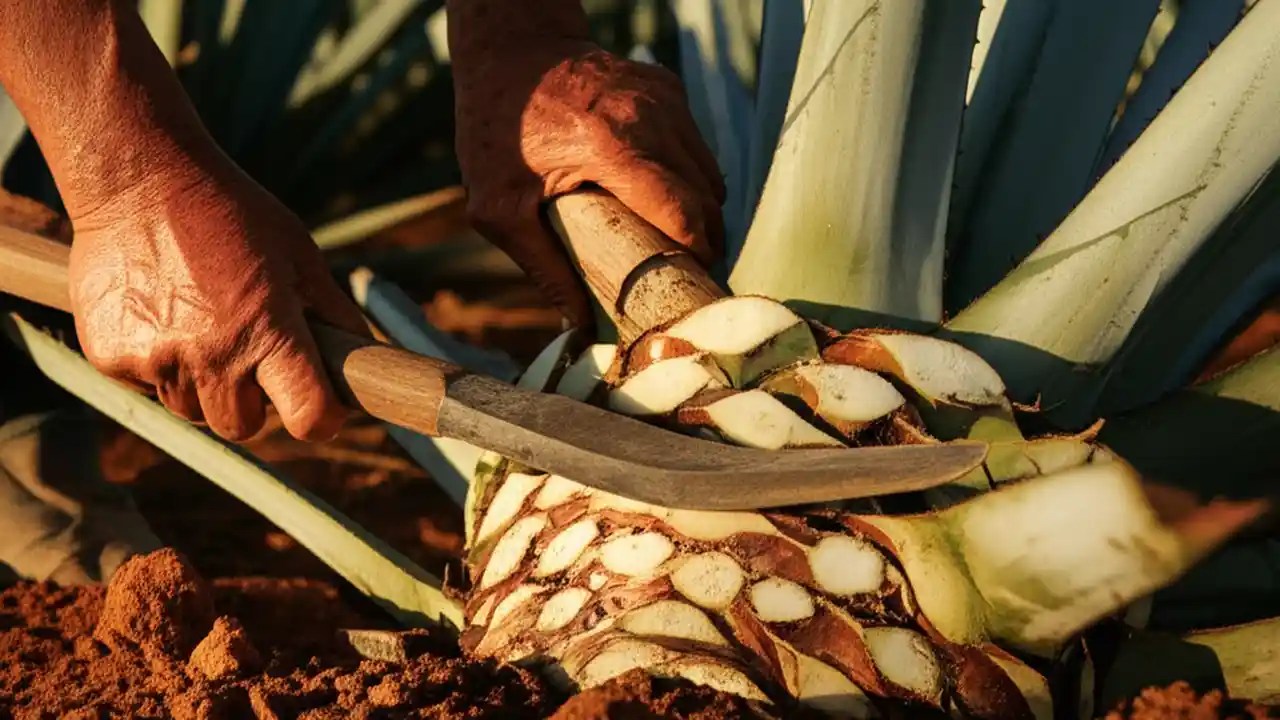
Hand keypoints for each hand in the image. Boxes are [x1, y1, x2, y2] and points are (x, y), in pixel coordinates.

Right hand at [67, 160, 370, 442]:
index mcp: (268, 331)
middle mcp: (212, 355)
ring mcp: (157, 359)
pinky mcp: (110, 357)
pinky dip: (159, 365)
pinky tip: (161, 315)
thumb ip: (333, 314)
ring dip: (204, 384)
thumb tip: (368, 361)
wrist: (139, 178)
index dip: (322, 418)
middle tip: (251, 357)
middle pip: (244, 427)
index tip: (322, 407)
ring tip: (202, 324)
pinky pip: (147, 387)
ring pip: (193, 411)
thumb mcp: (299, 255)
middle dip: (254, 403)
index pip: (309, 416)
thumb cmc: (232, 214)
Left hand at [453, 40, 725, 326]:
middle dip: (705, 241)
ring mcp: (664, 98)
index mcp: (611, 148)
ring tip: (673, 240)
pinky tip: (660, 194)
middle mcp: (650, 117)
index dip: (697, 256)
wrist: (507, 53)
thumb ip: (542, 267)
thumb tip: (578, 326)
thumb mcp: (498, 207)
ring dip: (701, 211)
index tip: (689, 285)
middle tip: (683, 274)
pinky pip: (698, 146)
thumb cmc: (495, 130)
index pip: (684, 212)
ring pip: (711, 173)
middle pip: (709, 198)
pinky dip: (690, 176)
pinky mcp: (668, 88)